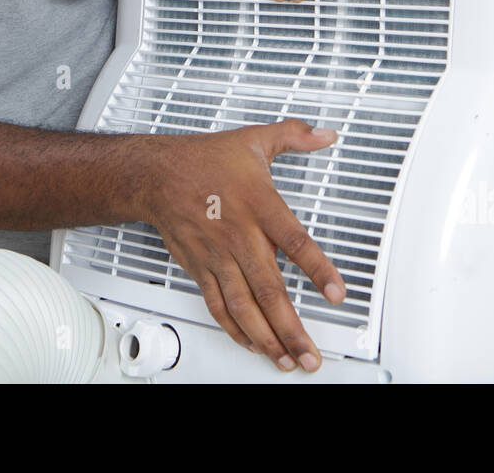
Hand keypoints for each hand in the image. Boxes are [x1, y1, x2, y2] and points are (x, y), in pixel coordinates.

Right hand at [140, 119, 346, 372]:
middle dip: (291, 327)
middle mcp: (238, 235)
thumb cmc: (206, 160)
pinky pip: (218, 305)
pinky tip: (252, 343)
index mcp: (258, 204)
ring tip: (285, 360)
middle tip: (310, 354)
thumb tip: (325, 134)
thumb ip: (294, 136)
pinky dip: (235, 328)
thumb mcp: (254, 139)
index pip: (294, 241)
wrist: (156, 174)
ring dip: (266, 337)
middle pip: (268, 288)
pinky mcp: (200, 268)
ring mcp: (217, 256)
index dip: (317, 269)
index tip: (337, 293)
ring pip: (243, 306)